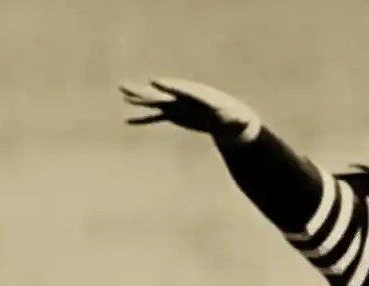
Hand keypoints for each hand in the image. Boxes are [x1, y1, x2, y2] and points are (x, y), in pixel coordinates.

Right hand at [119, 77, 260, 141]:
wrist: (229, 121)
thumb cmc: (235, 118)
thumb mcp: (237, 119)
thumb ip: (237, 119)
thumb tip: (247, 121)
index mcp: (197, 95)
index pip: (180, 89)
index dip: (168, 86)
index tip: (154, 81)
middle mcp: (183, 97)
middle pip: (161, 93)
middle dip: (145, 90)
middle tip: (125, 85)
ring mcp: (177, 106)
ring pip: (155, 102)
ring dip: (138, 99)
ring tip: (122, 92)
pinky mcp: (174, 115)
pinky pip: (155, 117)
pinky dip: (143, 119)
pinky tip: (128, 120)